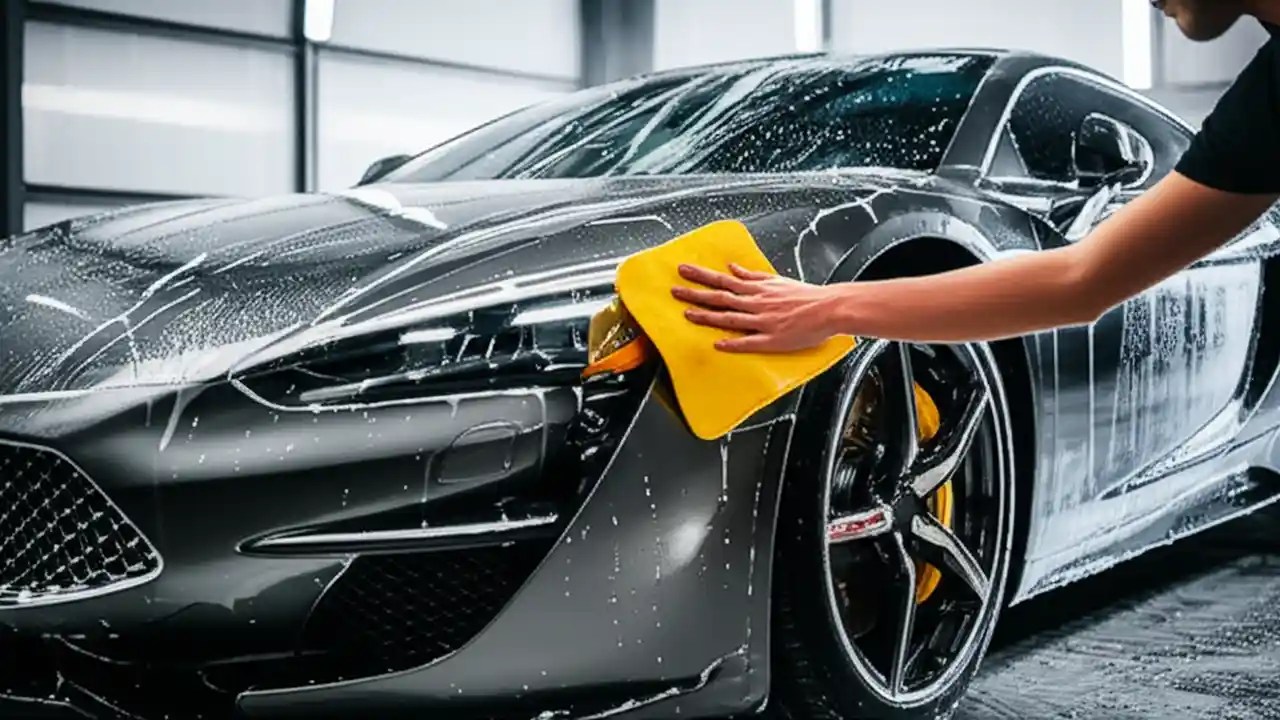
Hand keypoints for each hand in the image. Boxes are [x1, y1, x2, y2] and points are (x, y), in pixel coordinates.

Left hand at [671, 263, 845, 352]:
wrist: (829, 308)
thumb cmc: (805, 296)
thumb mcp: (776, 280)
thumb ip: (753, 275)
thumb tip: (733, 268)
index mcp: (758, 289)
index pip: (724, 281)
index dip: (702, 276)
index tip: (684, 271)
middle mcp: (757, 303)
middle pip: (721, 297)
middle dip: (696, 293)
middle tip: (675, 290)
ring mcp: (764, 321)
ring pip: (730, 318)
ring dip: (708, 316)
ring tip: (688, 314)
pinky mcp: (773, 339)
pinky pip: (750, 342)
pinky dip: (734, 343)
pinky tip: (718, 344)